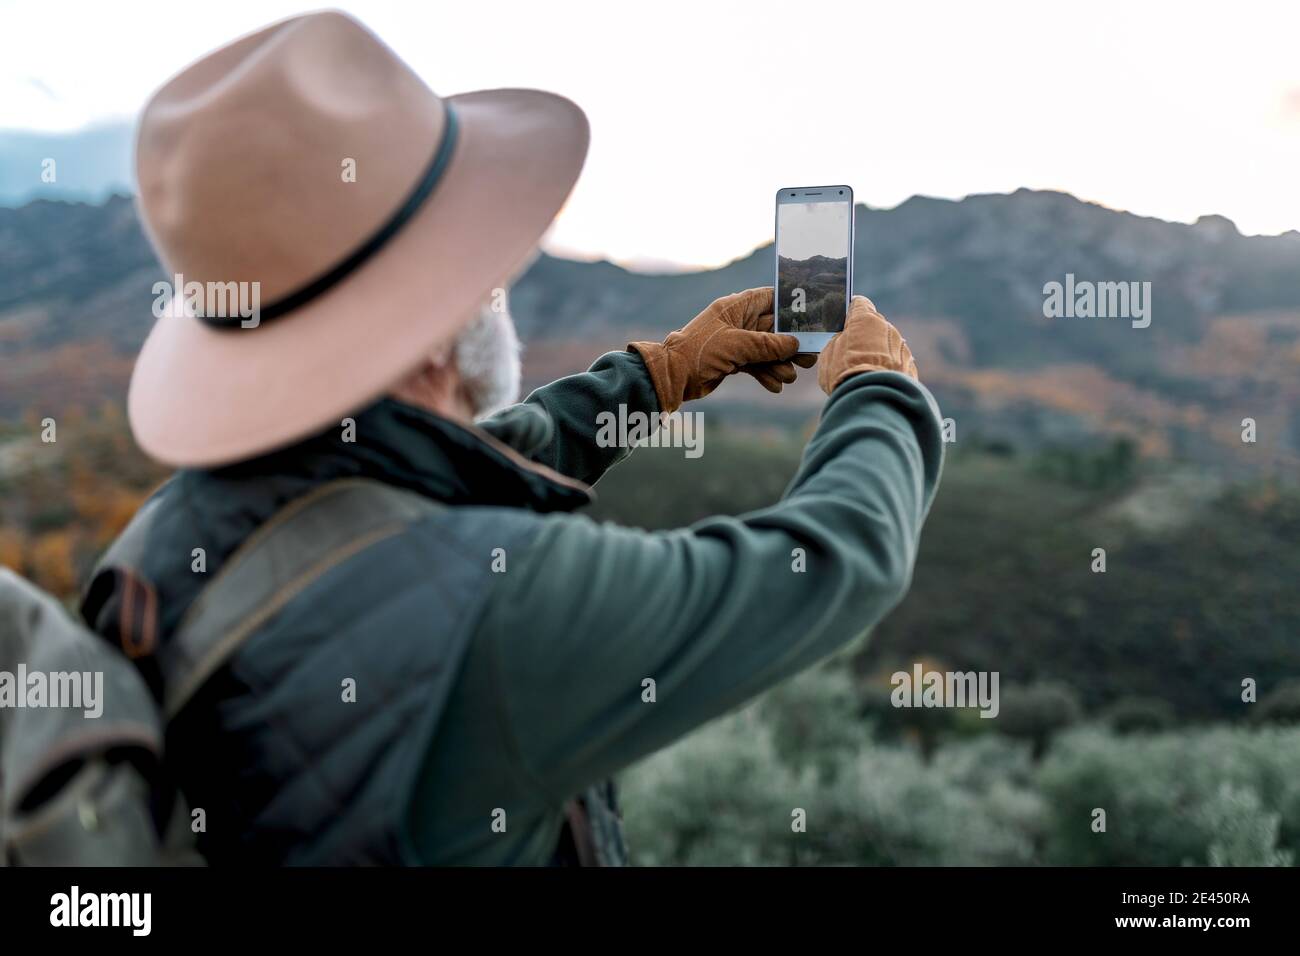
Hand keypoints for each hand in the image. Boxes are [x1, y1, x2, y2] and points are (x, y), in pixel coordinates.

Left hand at [629, 287, 816, 412]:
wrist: (673, 377)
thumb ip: (768, 344)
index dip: (791, 306)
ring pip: (766, 350)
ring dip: (779, 364)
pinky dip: (765, 375)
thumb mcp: (738, 345)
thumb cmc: (699, 352)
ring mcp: (735, 341)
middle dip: (790, 344)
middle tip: (810, 358)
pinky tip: (774, 387)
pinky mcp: (732, 360)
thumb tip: (795, 343)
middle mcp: (737, 321)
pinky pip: (755, 365)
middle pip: (773, 329)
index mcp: (736, 307)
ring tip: (789, 377)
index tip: (811, 317)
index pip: (770, 298)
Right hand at [818, 295, 918, 393]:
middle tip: (852, 354)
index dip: (851, 312)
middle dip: (865, 336)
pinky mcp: (910, 365)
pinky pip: (897, 362)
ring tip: (865, 373)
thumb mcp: (828, 356)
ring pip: (887, 344)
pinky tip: (877, 382)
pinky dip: (889, 369)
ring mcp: (901, 346)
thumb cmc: (845, 375)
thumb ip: (836, 342)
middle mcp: (886, 327)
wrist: (873, 400)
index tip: (846, 321)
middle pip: (874, 326)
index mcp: (864, 319)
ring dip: (878, 353)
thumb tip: (841, 342)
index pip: (859, 304)